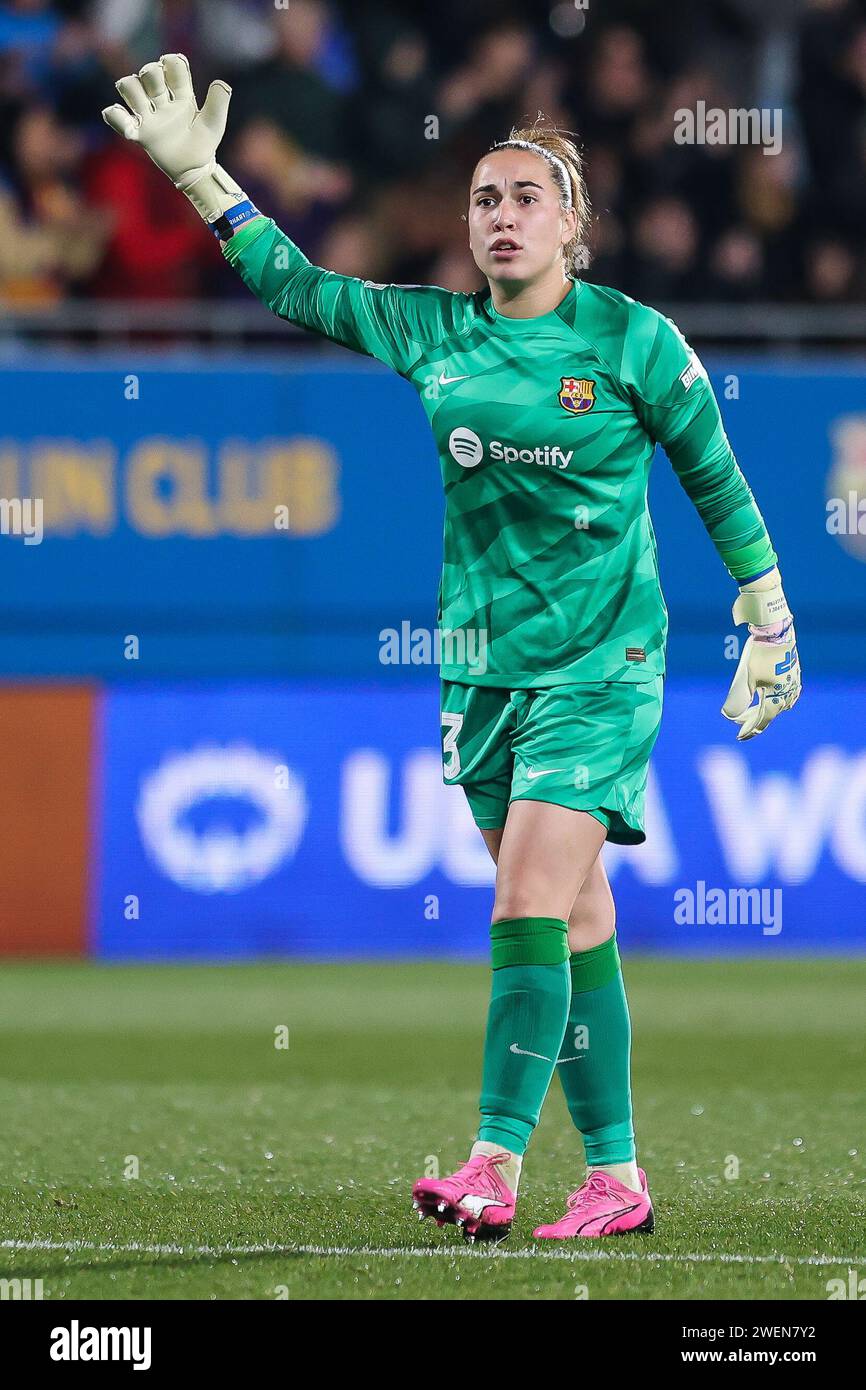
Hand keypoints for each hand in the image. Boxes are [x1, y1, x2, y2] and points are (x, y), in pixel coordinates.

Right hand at [101, 52, 230, 189]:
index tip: (174, 69)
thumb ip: (218, 103)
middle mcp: (162, 101)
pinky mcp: (139, 133)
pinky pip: (117, 118)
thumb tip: (221, 83)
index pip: (172, 66)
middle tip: (159, 91)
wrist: (194, 171)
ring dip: (131, 88)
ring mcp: (149, 116)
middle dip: (150, 73)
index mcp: (182, 95)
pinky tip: (130, 128)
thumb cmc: (204, 145)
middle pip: (148, 72)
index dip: (171, 62)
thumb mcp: (214, 124)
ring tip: (143, 108)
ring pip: (129, 86)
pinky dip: (115, 117)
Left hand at [721, 570, 800, 739]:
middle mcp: (788, 694)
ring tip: (759, 714)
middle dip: (755, 720)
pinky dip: (781, 698)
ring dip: (769, 710)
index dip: (749, 730)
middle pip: (770, 713)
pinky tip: (779, 697)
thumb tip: (728, 715)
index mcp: (776, 698)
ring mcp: (794, 684)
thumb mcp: (745, 678)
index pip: (761, 721)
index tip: (739, 737)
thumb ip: (737, 699)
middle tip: (742, 725)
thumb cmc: (759, 655)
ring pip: (782, 704)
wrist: (776, 630)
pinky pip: (790, 692)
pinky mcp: (795, 673)